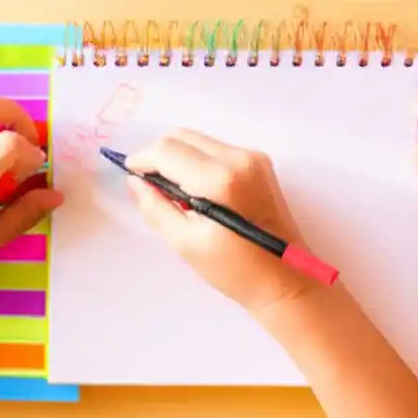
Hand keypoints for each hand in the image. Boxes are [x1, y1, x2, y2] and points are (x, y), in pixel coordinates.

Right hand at [125, 130, 313, 312]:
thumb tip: (135, 181)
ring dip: (179, 157)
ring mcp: (253, 157)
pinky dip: (199, 162)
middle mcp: (239, 158)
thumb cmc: (234, 270)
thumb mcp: (186, 243)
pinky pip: (217, 150)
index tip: (130, 174)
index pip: (167, 150)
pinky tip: (198, 191)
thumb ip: (155, 207)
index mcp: (220, 178)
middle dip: (159, 155)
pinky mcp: (261, 163)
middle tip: (150, 185)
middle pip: (183, 137)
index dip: (143, 159)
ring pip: (199, 141)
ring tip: (174, 193)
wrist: (286, 280)